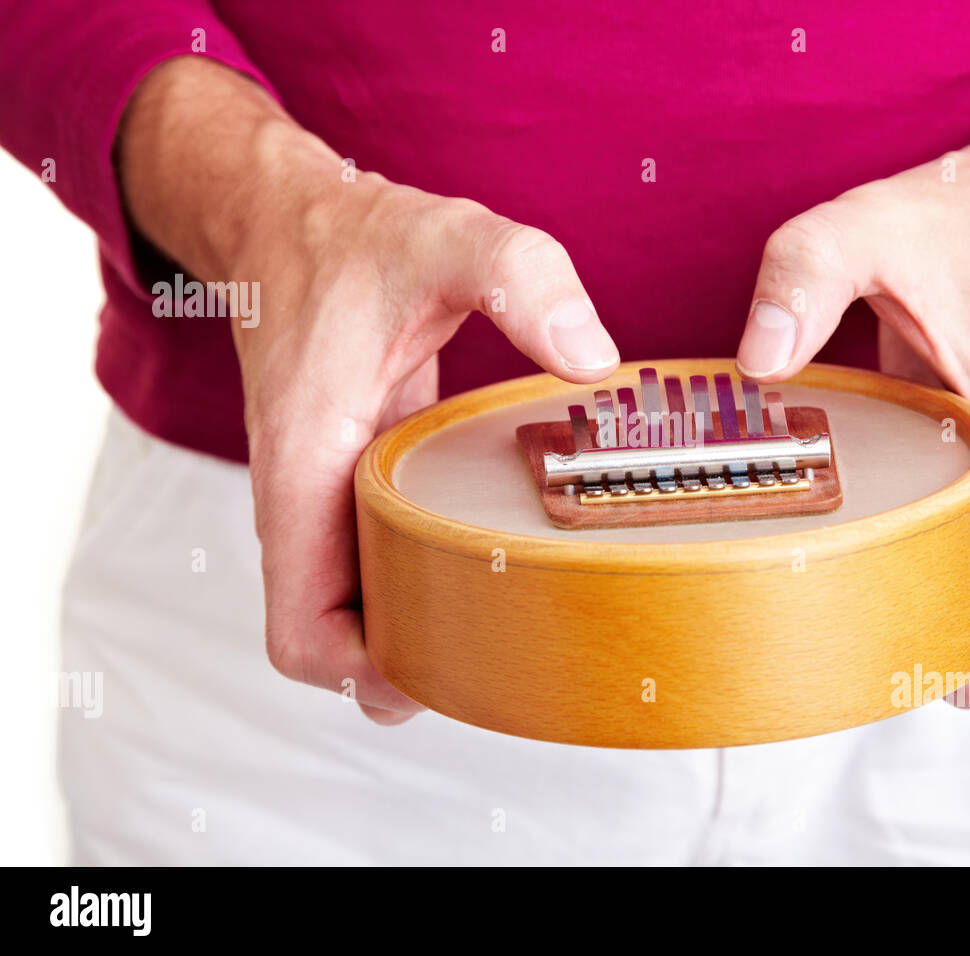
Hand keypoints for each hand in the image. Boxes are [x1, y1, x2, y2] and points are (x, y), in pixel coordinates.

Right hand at [118, 58, 618, 722]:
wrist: (288, 225)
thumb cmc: (352, 241)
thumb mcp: (447, 239)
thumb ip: (523, 280)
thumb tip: (595, 359)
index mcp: (305, 464)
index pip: (301, 626)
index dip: (362, 671)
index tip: (438, 670)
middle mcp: (305, 499)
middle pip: (331, 641)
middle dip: (404, 669)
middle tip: (505, 660)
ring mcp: (329, 498)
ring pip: (351, 611)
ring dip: (412, 635)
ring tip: (511, 630)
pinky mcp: (355, 486)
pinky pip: (374, 567)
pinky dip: (415, 589)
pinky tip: (488, 578)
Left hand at [735, 83, 969, 704]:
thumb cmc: (952, 222)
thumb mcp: (864, 227)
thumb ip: (806, 278)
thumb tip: (759, 360)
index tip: (918, 623)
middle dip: (958, 639)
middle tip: (862, 642)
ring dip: (947, 612)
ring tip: (851, 618)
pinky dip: (936, 571)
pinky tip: (862, 567)